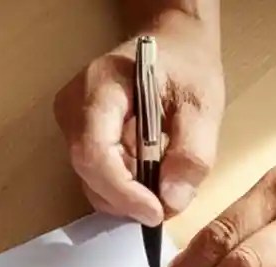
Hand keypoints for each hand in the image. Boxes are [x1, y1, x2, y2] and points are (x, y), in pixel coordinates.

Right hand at [54, 11, 223, 225]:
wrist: (173, 45)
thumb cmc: (187, 66)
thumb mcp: (203, 105)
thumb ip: (192, 153)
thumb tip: (172, 201)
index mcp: (100, 88)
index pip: (94, 151)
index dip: (122, 191)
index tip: (157, 212)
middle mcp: (74, 108)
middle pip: (90, 173)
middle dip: (130, 198)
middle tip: (171, 202)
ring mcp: (72, 125)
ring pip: (93, 182)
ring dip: (131, 195)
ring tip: (166, 180)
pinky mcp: (80, 139)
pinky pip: (99, 177)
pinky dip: (127, 187)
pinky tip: (153, 172)